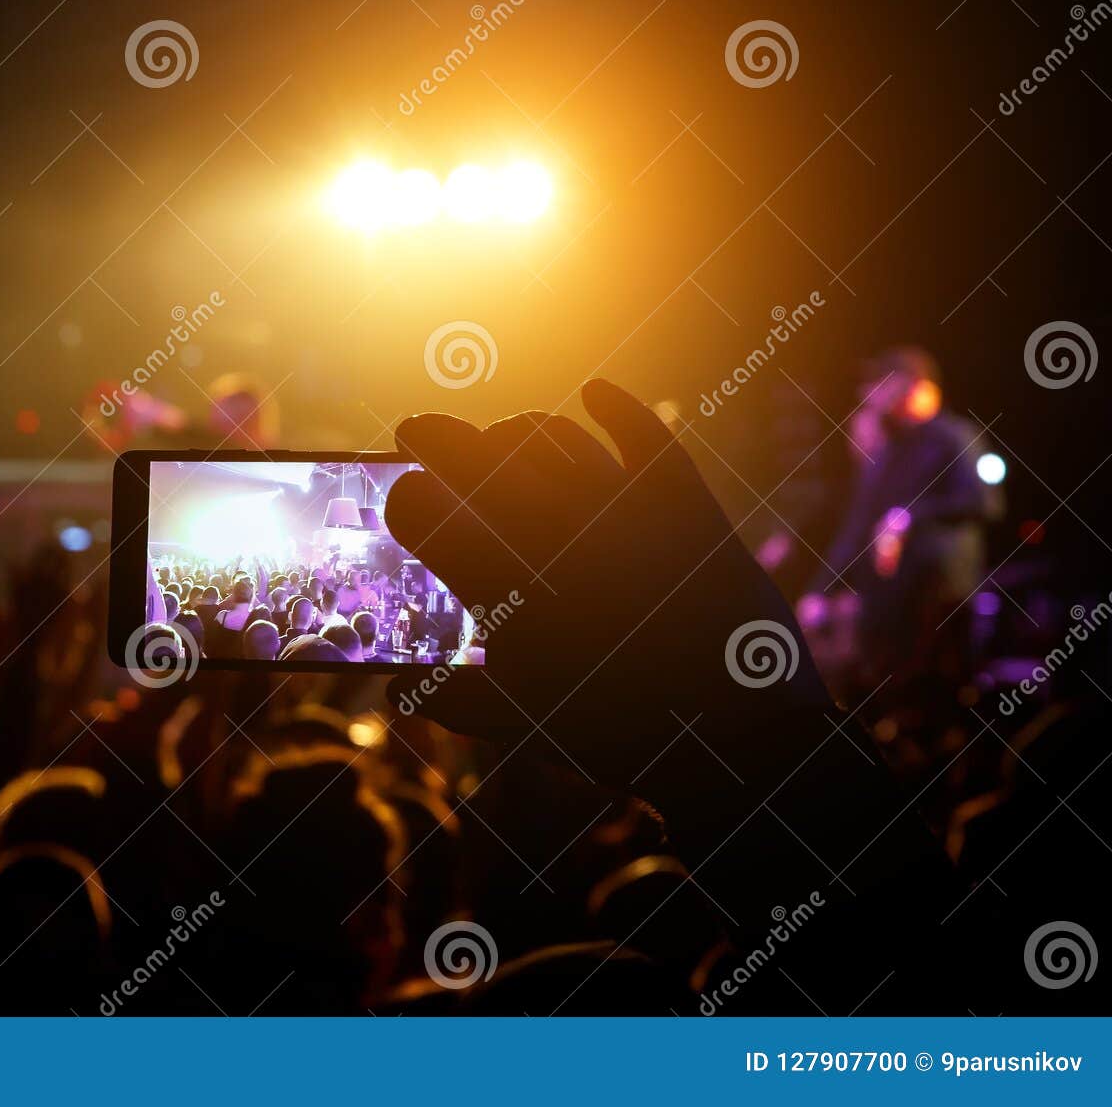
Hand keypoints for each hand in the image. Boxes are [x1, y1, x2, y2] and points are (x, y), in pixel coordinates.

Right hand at [384, 379, 832, 800]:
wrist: (728, 731)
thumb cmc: (614, 731)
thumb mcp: (522, 722)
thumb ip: (452, 699)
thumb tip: (396, 691)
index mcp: (496, 577)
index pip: (420, 507)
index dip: (402, 496)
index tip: (402, 496)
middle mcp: (545, 524)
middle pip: (467, 450)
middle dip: (432, 435)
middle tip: (418, 431)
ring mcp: (614, 501)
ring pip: (544, 433)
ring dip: (508, 428)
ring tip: (495, 435)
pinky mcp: (677, 495)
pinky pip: (640, 430)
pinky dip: (613, 405)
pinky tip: (594, 394)